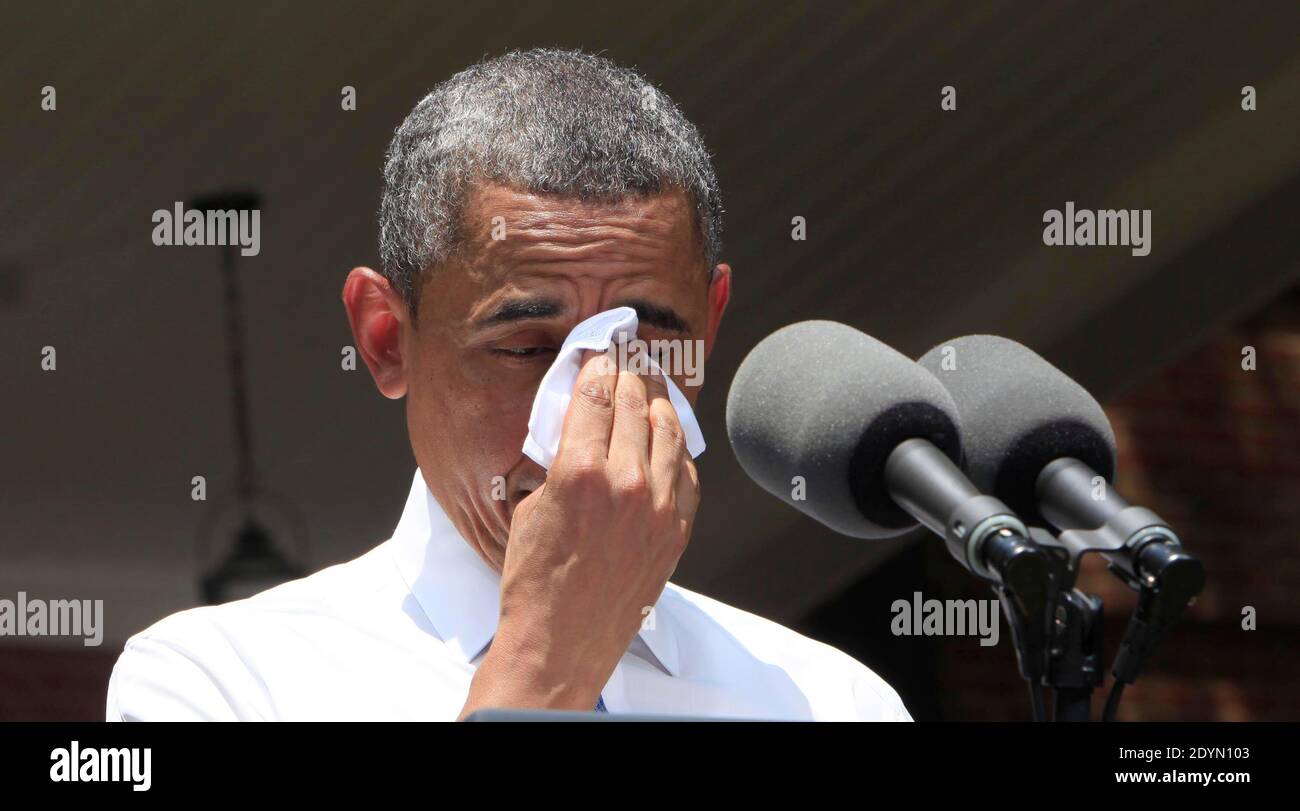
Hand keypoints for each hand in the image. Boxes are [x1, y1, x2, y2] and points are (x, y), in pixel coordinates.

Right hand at [458, 348, 699, 716]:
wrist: (561, 641)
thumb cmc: (535, 579)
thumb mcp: (530, 505)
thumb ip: (557, 457)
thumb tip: (575, 422)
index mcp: (580, 472)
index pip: (597, 394)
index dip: (599, 364)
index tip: (600, 352)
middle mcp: (626, 483)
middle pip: (635, 402)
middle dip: (629, 372)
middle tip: (627, 355)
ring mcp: (658, 507)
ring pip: (669, 429)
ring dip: (658, 400)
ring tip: (651, 384)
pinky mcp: (676, 529)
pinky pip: (686, 470)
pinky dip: (676, 445)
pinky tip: (666, 435)